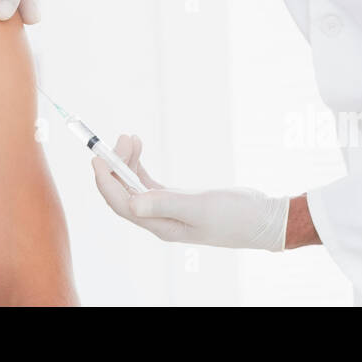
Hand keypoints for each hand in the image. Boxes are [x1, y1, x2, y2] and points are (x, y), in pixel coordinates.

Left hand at [91, 134, 288, 251]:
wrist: (264, 220)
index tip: (97, 157)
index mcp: (160, 225)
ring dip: (127, 161)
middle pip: (124, 192)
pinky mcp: (177, 199)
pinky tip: (139, 147)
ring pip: (134, 184)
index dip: (105, 180)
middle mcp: (159, 219)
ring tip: (131, 136)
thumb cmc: (236, 216)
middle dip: (116, 164)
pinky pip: (148, 182)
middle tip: (123, 136)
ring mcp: (167, 209)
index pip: (121, 202)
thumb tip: (131, 203)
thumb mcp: (199, 207)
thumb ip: (165, 204)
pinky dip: (139, 164)